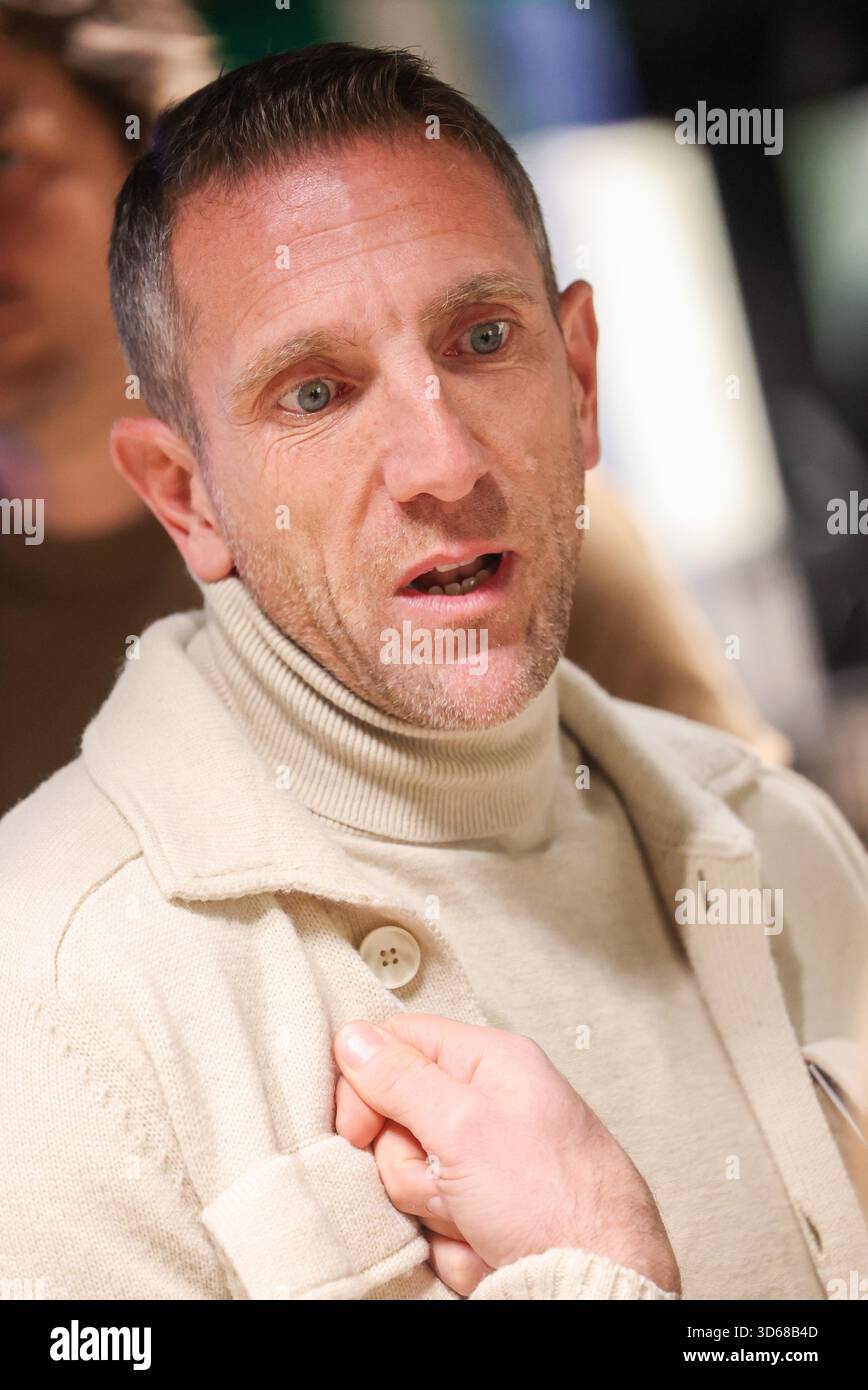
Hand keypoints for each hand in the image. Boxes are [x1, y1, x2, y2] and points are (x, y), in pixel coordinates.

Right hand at [333, 1013, 680, 1295]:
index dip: (366, 1084)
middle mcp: (489, 1105)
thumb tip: (353, 1038)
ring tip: (479, 1218)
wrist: (597, 1282)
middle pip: (397, 1119)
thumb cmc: (553, 1197)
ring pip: (412, 1177)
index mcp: (490, 1062)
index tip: (358, 1130)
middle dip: (409, 1164)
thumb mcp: (465, 1127)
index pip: (398, 1041)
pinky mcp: (486, 1212)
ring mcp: (487, 1163)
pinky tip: (487, 1244)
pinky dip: (455, 1241)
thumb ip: (403, 1079)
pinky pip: (437, 1220)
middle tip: (447, 1181)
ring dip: (435, 1208)